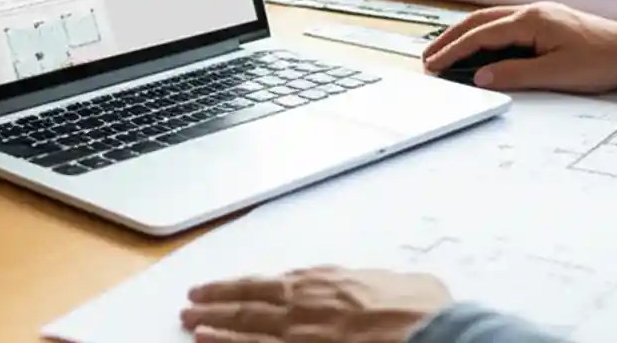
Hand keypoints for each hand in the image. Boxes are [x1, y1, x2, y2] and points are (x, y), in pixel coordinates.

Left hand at [181, 266, 451, 342]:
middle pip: (251, 297)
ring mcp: (298, 329)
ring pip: (244, 321)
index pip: (275, 280)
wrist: (428, 333)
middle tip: (191, 299)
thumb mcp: (400, 283)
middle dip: (218, 298)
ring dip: (212, 319)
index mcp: (328, 280)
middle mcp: (306, 299)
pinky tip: (204, 339)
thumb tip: (379, 286)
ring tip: (188, 318)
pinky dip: (225, 342)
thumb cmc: (420, 311)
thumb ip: (373, 284)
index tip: (228, 285)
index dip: (247, 284)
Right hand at [422, 2, 616, 93]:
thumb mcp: (556, 74)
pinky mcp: (547, 21)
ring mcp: (540, 14)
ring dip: (465, 34)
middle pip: (479, 21)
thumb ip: (515, 74)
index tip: (433, 65)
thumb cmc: (601, 61)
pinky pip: (506, 24)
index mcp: (531, 21)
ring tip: (445, 51)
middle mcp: (532, 11)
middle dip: (451, 38)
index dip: (454, 51)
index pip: (482, 35)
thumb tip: (481, 77)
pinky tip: (479, 45)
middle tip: (428, 57)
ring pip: (491, 20)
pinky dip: (484, 34)